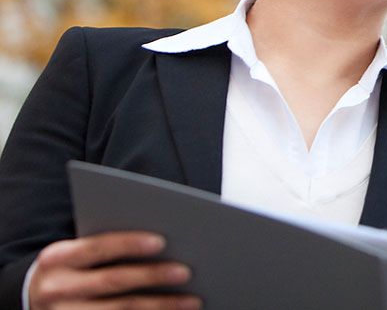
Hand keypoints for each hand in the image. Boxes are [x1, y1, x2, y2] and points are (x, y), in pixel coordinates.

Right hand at [28, 232, 199, 309]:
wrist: (34, 298)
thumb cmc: (72, 267)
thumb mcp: (76, 252)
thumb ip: (107, 246)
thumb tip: (165, 241)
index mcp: (57, 258)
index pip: (97, 247)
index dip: (129, 244)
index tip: (161, 241)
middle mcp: (56, 289)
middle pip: (112, 281)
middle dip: (152, 276)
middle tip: (186, 271)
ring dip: (161, 306)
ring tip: (192, 300)